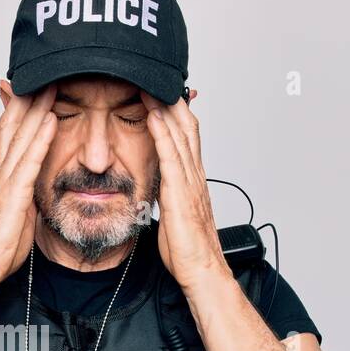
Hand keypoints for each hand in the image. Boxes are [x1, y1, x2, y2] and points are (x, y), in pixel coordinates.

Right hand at [0, 82, 57, 289]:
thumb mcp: (17, 213)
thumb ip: (25, 194)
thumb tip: (37, 186)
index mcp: (2, 177)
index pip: (11, 133)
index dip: (22, 108)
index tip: (36, 87)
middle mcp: (0, 173)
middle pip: (14, 126)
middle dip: (31, 98)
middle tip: (46, 73)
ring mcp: (5, 182)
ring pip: (22, 137)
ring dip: (38, 109)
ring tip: (54, 85)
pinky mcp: (12, 196)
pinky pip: (29, 162)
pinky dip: (40, 139)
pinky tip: (51, 121)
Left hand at [140, 90, 231, 290]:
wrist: (201, 272)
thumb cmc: (187, 251)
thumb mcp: (175, 216)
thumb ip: (169, 197)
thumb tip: (157, 189)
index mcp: (192, 181)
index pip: (186, 137)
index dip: (175, 113)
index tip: (161, 93)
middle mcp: (194, 176)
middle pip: (186, 127)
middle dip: (171, 101)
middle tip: (154, 77)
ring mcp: (189, 183)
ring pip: (180, 135)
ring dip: (164, 108)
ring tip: (148, 85)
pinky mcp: (180, 193)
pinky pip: (170, 156)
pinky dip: (161, 133)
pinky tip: (151, 115)